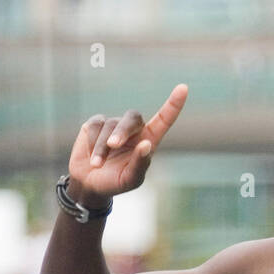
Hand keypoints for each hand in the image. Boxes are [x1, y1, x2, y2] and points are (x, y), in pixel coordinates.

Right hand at [66, 83, 187, 202]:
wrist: (89, 184)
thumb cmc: (115, 182)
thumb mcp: (130, 180)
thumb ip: (139, 164)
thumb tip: (146, 144)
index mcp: (147, 141)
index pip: (163, 120)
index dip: (173, 105)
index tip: (183, 88)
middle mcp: (133, 130)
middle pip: (133, 118)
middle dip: (122, 131)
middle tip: (113, 145)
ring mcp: (114, 124)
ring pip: (110, 125)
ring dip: (102, 147)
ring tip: (97, 164)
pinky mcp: (96, 123)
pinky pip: (95, 126)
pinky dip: (92, 143)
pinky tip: (91, 157)